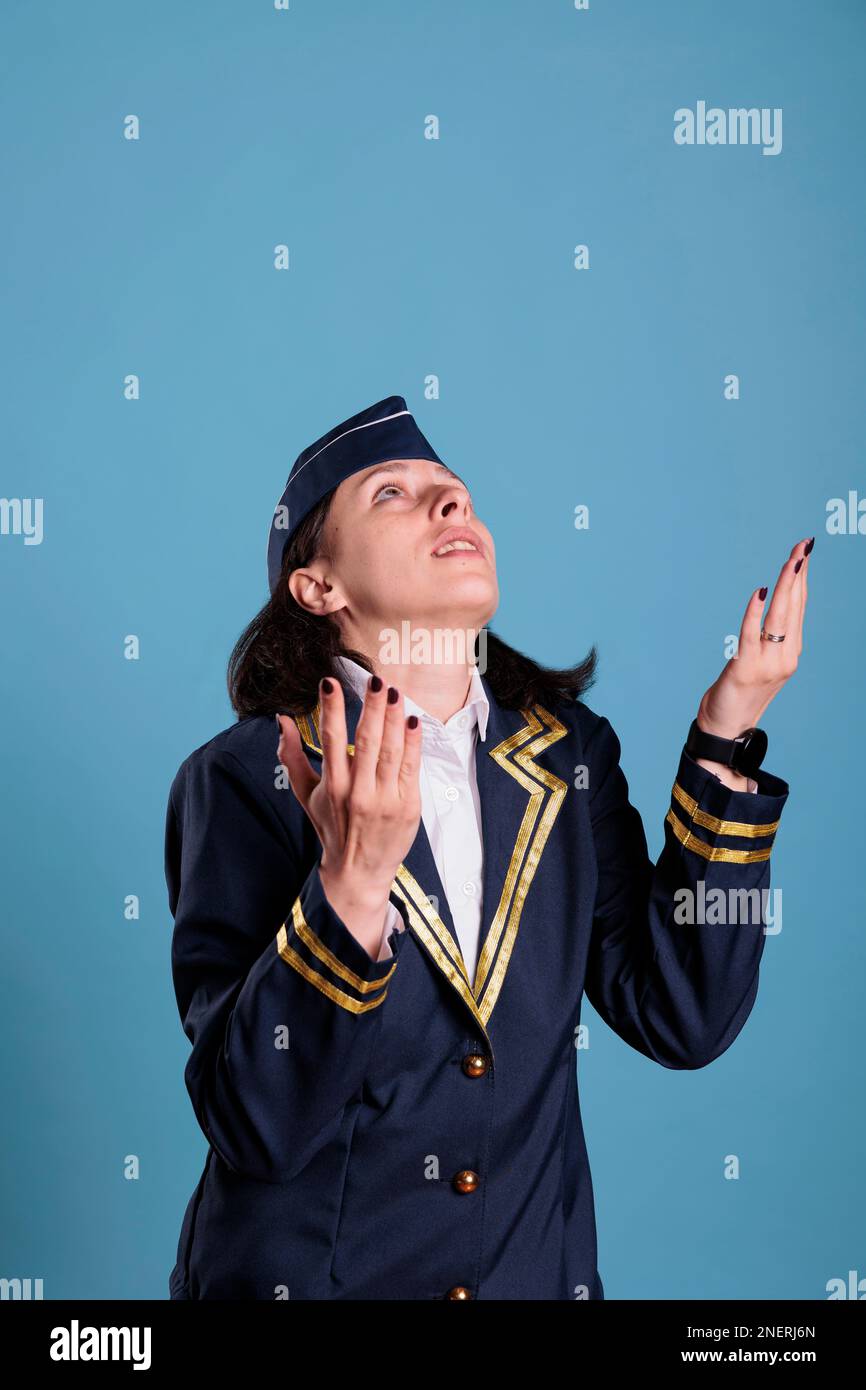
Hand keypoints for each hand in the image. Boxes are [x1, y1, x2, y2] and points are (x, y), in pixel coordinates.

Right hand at [276, 674, 422, 954]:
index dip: (331, 709)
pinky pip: (412, 768)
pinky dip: (413, 743)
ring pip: (392, 751)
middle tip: (376, 679)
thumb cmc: (332, 828)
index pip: (331, 740)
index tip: (330, 683)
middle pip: (367, 740)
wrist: (359, 873)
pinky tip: (412, 721)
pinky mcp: (408, 806)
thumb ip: (292, 756)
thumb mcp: (307, 795)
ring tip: (395, 691)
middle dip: (371, 706)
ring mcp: (386, 800)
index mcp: (333, 786)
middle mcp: (358, 792)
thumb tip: (281, 720)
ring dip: (394, 718)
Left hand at [694, 534, 812, 786]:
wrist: (726, 729)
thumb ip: (771, 637)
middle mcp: (785, 657)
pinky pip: (750, 636)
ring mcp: (767, 664)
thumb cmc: (741, 694)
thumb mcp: (763, 662)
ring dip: (785, 587)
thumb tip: (771, 603)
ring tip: (791, 561)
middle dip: (798, 575)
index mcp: (791, 653)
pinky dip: (755, 613)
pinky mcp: (745, 669)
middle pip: (794, 608)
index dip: (802, 580)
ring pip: (779, 618)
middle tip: (803, 546)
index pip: (799, 608)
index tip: (804, 552)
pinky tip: (759, 593)